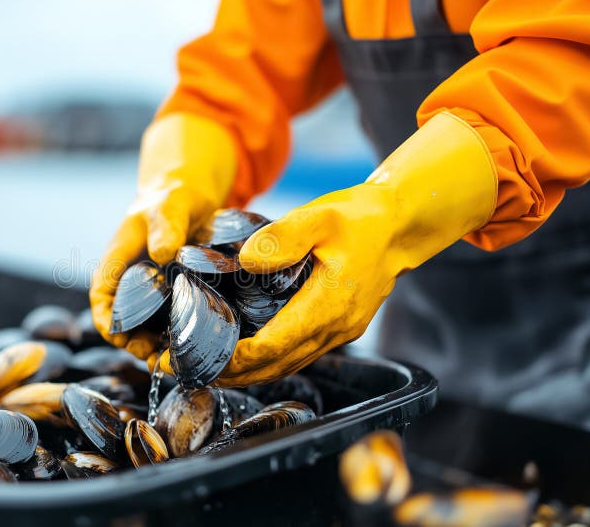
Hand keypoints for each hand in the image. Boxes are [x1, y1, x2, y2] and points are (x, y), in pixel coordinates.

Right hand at [90, 113, 236, 366]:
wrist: (193, 197)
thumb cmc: (173, 197)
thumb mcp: (170, 206)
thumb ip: (166, 226)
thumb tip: (163, 254)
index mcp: (118, 261)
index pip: (102, 298)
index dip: (107, 323)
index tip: (121, 338)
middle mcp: (132, 281)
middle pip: (123, 322)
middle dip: (133, 344)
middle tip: (154, 356)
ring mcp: (153, 291)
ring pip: (146, 328)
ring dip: (155, 346)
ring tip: (174, 360)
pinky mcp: (174, 295)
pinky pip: (170, 322)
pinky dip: (177, 337)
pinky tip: (193, 347)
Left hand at [212, 112, 497, 385]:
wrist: (399, 226)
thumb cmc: (360, 219)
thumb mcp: (321, 217)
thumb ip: (283, 238)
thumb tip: (245, 261)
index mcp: (329, 305)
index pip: (274, 347)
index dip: (236, 358)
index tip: (200, 356)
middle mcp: (335, 329)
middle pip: (277, 366)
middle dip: (233, 373)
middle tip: (191, 369)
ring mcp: (339, 333)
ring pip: (287, 365)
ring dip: (249, 372)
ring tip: (209, 368)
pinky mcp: (338, 329)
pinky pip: (298, 354)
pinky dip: (268, 360)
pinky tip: (244, 354)